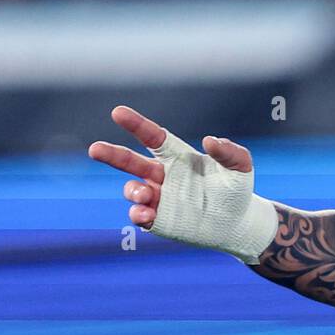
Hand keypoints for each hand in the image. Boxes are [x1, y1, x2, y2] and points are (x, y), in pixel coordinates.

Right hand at [87, 105, 275, 262]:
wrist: (238, 223)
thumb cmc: (237, 189)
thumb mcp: (240, 166)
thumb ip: (228, 151)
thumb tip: (208, 140)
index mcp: (177, 155)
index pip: (152, 136)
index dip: (135, 124)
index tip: (117, 112)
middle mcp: (162, 175)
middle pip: (130, 161)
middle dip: (111, 154)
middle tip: (94, 149)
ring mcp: (158, 198)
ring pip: (133, 190)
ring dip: (133, 190)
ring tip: (145, 194)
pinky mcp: (159, 220)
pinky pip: (140, 215)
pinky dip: (138, 213)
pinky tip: (145, 213)